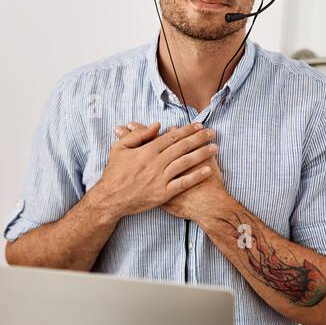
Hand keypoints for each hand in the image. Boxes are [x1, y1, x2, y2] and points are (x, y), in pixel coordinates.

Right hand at [87, 120, 218, 220]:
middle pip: (182, 147)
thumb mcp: (119, 148)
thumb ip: (138, 135)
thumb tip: (157, 125)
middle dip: (199, 138)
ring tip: (215, 148)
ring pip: (185, 163)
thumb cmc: (114, 173)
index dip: (187, 130)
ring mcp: (160, 179)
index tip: (199, 125)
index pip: (172, 136)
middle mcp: (156, 163)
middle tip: (212, 133)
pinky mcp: (163, 194)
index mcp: (147, 150)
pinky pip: (183, 183)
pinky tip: (208, 170)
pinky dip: (196, 177)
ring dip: (202, 154)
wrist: (110, 199)